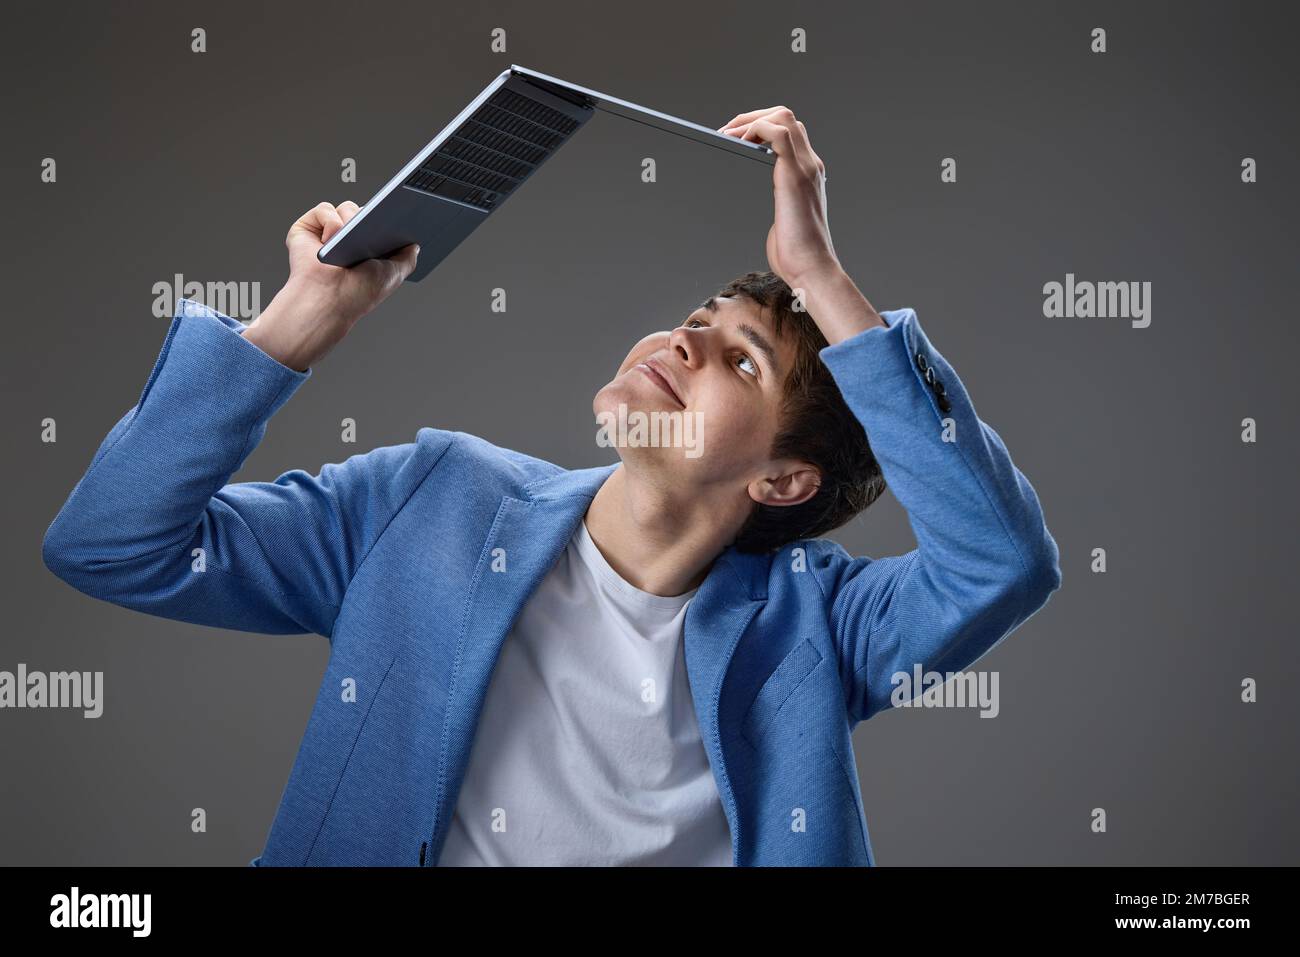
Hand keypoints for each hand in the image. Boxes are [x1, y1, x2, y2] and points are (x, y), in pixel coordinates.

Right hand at [242, 202, 419, 370]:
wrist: (329, 299)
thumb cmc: (358, 293)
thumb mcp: (393, 275)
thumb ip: (407, 259)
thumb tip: (415, 244)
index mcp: (366, 249)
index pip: (380, 223)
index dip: (390, 218)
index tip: (401, 213)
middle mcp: (347, 240)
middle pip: (365, 211)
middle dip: (374, 215)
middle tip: (377, 223)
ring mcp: (327, 234)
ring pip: (347, 207)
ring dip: (352, 222)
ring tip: (349, 244)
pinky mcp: (307, 229)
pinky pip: (324, 209)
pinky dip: (331, 221)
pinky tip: (331, 241)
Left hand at [717, 107, 839, 289]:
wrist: (810, 268)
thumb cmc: (796, 254)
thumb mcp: (784, 223)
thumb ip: (781, 209)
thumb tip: (774, 215)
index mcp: (808, 175)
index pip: (790, 132)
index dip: (762, 128)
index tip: (738, 137)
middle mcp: (810, 165)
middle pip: (786, 117)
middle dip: (753, 117)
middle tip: (728, 131)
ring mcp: (806, 167)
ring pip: (783, 117)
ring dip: (751, 120)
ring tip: (729, 134)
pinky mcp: (795, 175)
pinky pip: (777, 132)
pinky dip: (755, 129)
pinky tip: (739, 142)